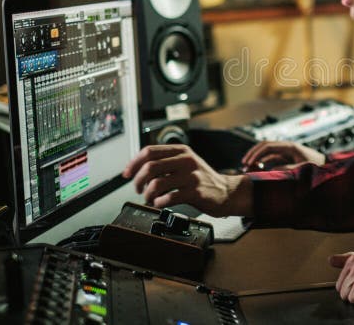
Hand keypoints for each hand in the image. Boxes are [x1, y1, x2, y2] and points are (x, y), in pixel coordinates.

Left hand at [122, 144, 250, 216]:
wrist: (226, 192)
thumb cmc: (202, 180)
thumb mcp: (186, 163)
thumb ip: (166, 162)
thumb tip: (138, 168)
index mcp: (181, 151)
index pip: (149, 151)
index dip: (134, 163)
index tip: (127, 174)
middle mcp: (186, 160)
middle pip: (150, 166)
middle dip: (138, 181)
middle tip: (138, 189)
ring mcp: (192, 176)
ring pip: (157, 183)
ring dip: (148, 194)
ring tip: (150, 198)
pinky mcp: (195, 191)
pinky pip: (169, 197)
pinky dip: (159, 203)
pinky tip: (161, 203)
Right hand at [241, 141, 325, 170]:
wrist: (328, 168)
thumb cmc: (318, 166)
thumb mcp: (302, 168)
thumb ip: (287, 169)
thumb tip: (272, 171)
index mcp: (290, 147)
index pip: (267, 146)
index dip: (256, 154)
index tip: (247, 162)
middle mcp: (287, 148)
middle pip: (265, 147)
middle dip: (253, 154)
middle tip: (243, 164)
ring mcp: (287, 153)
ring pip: (268, 153)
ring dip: (258, 159)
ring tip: (248, 168)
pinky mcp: (288, 159)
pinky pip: (273, 159)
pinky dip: (265, 163)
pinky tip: (259, 170)